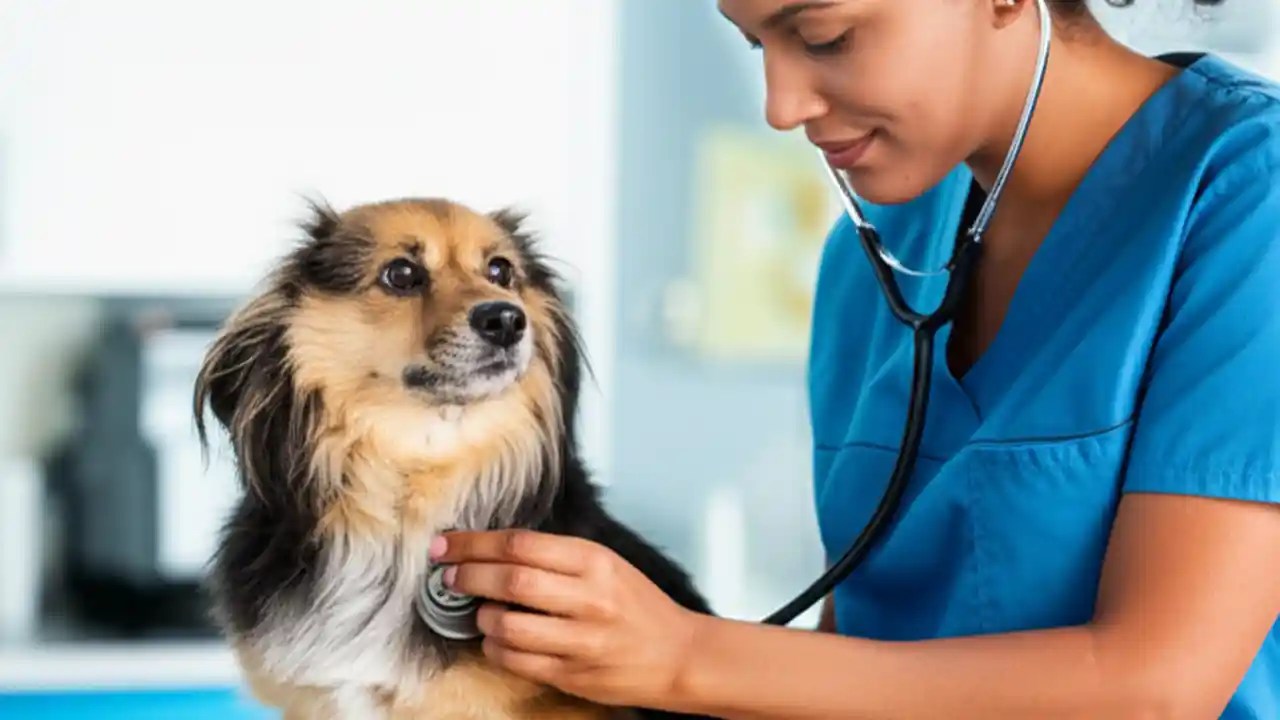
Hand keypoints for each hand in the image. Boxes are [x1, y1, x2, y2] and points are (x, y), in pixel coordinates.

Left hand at [430, 529, 702, 710]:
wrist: (678, 655)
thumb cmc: (637, 605)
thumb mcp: (606, 564)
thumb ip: (556, 557)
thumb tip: (491, 551)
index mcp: (595, 561)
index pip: (520, 544)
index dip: (474, 543)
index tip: (446, 545)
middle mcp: (589, 598)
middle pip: (511, 579)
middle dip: (467, 576)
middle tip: (448, 577)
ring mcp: (582, 639)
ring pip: (507, 624)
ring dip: (481, 617)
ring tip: (480, 612)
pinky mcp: (574, 674)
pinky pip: (517, 660)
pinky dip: (495, 647)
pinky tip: (496, 639)